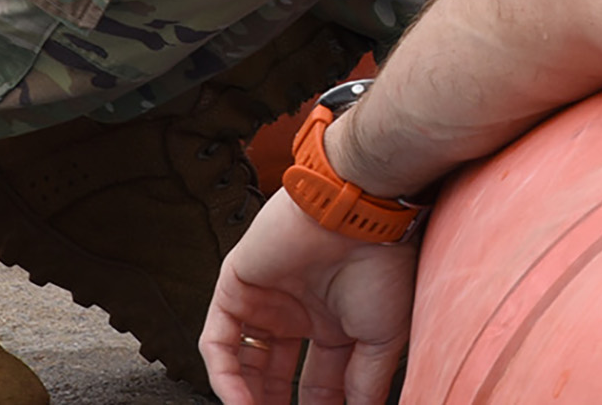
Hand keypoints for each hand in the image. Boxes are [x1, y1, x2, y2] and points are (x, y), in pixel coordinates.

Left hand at [200, 193, 417, 404]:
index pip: (316, 380)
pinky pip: (219, 342)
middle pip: (273, 374)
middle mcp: (297, 310)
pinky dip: (224, 378)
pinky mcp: (236, 287)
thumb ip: (365, 382)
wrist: (361, 215)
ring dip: (245, 397)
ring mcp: (265, 299)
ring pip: (241, 361)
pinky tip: (240, 404)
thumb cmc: (383, 262)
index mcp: (333, 321)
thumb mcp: (381, 337)